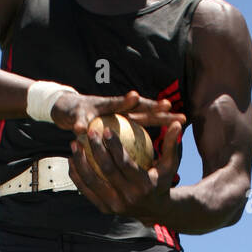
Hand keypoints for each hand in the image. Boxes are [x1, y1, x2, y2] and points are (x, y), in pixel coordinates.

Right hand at [50, 87, 185, 137]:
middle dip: (152, 104)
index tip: (182, 118)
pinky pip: (81, 118)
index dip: (165, 117)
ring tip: (134, 96)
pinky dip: (80, 122)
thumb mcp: (113, 135)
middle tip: (166, 104)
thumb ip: (131, 144)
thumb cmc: (93, 127)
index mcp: (125, 116)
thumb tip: (150, 155)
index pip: (149, 116)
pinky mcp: (80, 111)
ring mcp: (99, 107)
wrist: (68, 112)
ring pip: (112, 103)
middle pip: (137, 105)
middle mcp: (115, 108)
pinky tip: (79, 129)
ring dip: (122, 101)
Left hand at [67, 114, 183, 220]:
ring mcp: (115, 206)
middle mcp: (128, 199)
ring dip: (81, 162)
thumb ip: (171, 144)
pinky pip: (87, 191)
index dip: (114, 146)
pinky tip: (71, 160)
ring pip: (92, 181)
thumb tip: (178, 124)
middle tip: (89, 133)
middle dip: (96, 150)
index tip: (106, 129)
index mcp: (143, 187)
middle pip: (107, 171)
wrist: (156, 211)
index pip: (125, 164)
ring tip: (75, 144)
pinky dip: (77, 176)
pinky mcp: (104, 209)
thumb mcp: (170, 165)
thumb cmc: (163, 181)